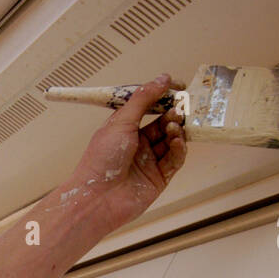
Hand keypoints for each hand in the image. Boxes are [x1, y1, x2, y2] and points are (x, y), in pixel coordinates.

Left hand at [66, 73, 186, 230]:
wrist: (97, 198)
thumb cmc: (101, 159)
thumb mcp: (121, 122)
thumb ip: (143, 99)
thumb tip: (162, 79)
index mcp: (125, 129)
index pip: (150, 108)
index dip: (164, 98)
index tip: (178, 87)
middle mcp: (138, 145)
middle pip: (164, 124)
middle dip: (174, 114)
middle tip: (181, 108)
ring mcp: (150, 162)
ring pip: (172, 141)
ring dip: (177, 131)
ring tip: (175, 125)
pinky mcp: (159, 178)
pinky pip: (175, 160)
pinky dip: (179, 149)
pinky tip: (177, 141)